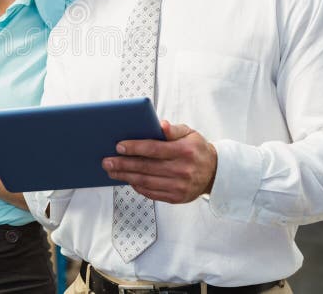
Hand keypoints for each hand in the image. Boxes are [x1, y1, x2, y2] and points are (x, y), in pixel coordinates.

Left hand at [102, 120, 217, 203]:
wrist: (215, 173)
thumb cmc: (197, 149)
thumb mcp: (190, 133)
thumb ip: (173, 129)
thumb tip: (161, 125)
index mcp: (184, 151)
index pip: (154, 149)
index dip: (135, 148)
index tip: (118, 146)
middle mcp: (182, 170)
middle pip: (146, 167)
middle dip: (123, 164)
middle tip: (106, 161)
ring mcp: (179, 186)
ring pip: (146, 181)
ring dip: (125, 176)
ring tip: (111, 171)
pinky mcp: (176, 198)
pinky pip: (151, 193)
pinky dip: (137, 186)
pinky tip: (127, 179)